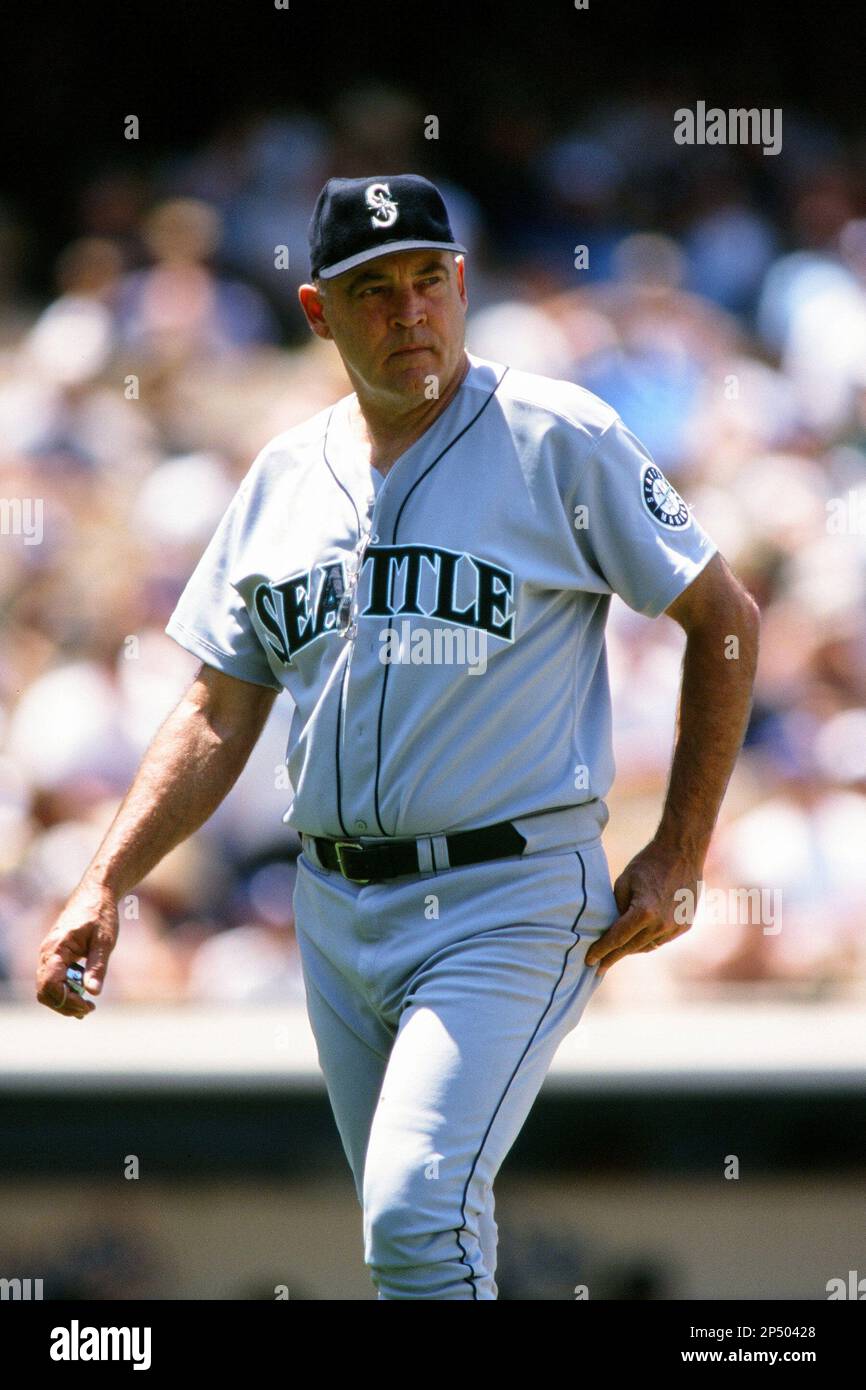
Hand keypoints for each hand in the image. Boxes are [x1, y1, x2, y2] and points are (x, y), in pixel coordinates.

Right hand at [36, 880, 118, 1018]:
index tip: (89, 1005)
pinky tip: (82, 993)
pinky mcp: (54, 955)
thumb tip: (93, 993)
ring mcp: (48, 954)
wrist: (95, 893)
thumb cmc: (101, 914)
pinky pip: (52, 979)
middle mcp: (47, 953)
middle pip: (45, 991)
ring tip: (88, 1005)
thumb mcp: (105, 941)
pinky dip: (65, 990)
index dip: (67, 1001)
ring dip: (65, 1000)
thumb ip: (97, 967)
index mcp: (57, 949)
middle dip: (65, 1005)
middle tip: (89, 1009)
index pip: (50, 985)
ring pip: (47, 988)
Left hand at [584, 841, 701, 976]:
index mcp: (644, 912)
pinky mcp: (685, 926)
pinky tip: (636, 943)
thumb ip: (617, 909)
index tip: (588, 961)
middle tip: (598, 967)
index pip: (616, 939)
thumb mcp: (623, 883)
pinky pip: (661, 941)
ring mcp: (676, 927)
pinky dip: (647, 942)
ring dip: (630, 951)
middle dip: (613, 957)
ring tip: (615, 954)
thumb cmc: (647, 863)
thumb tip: (611, 930)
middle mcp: (662, 924)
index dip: (600, 951)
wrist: (682, 851)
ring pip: (647, 947)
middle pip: (631, 947)